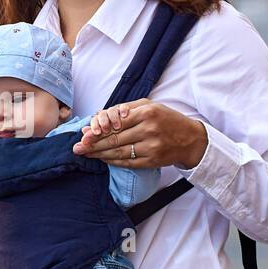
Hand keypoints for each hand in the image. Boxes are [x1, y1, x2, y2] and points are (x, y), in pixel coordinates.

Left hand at [71, 98, 208, 169]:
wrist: (190, 138)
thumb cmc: (166, 119)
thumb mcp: (149, 106)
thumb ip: (126, 109)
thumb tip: (99, 116)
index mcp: (147, 112)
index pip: (116, 123)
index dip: (97, 130)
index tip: (83, 135)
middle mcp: (149, 129)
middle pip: (114, 139)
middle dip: (93, 144)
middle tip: (77, 148)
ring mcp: (151, 146)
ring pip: (119, 152)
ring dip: (99, 154)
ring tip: (86, 154)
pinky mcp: (153, 160)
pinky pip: (128, 162)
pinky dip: (113, 161)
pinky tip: (103, 159)